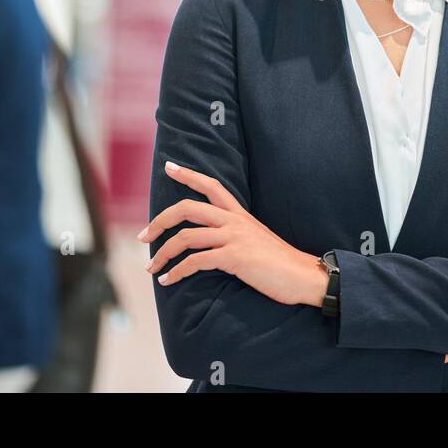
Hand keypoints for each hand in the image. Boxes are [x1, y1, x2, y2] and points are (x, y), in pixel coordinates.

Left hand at [139, 161, 328, 307]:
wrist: (304, 276)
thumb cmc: (281, 263)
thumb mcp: (257, 240)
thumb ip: (236, 236)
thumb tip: (215, 245)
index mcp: (240, 215)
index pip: (212, 186)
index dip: (188, 175)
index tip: (169, 167)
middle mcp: (235, 221)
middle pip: (187, 208)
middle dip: (159, 220)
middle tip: (143, 236)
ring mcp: (234, 238)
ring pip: (186, 237)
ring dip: (162, 253)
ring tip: (152, 268)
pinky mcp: (234, 257)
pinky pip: (195, 261)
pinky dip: (177, 272)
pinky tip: (168, 280)